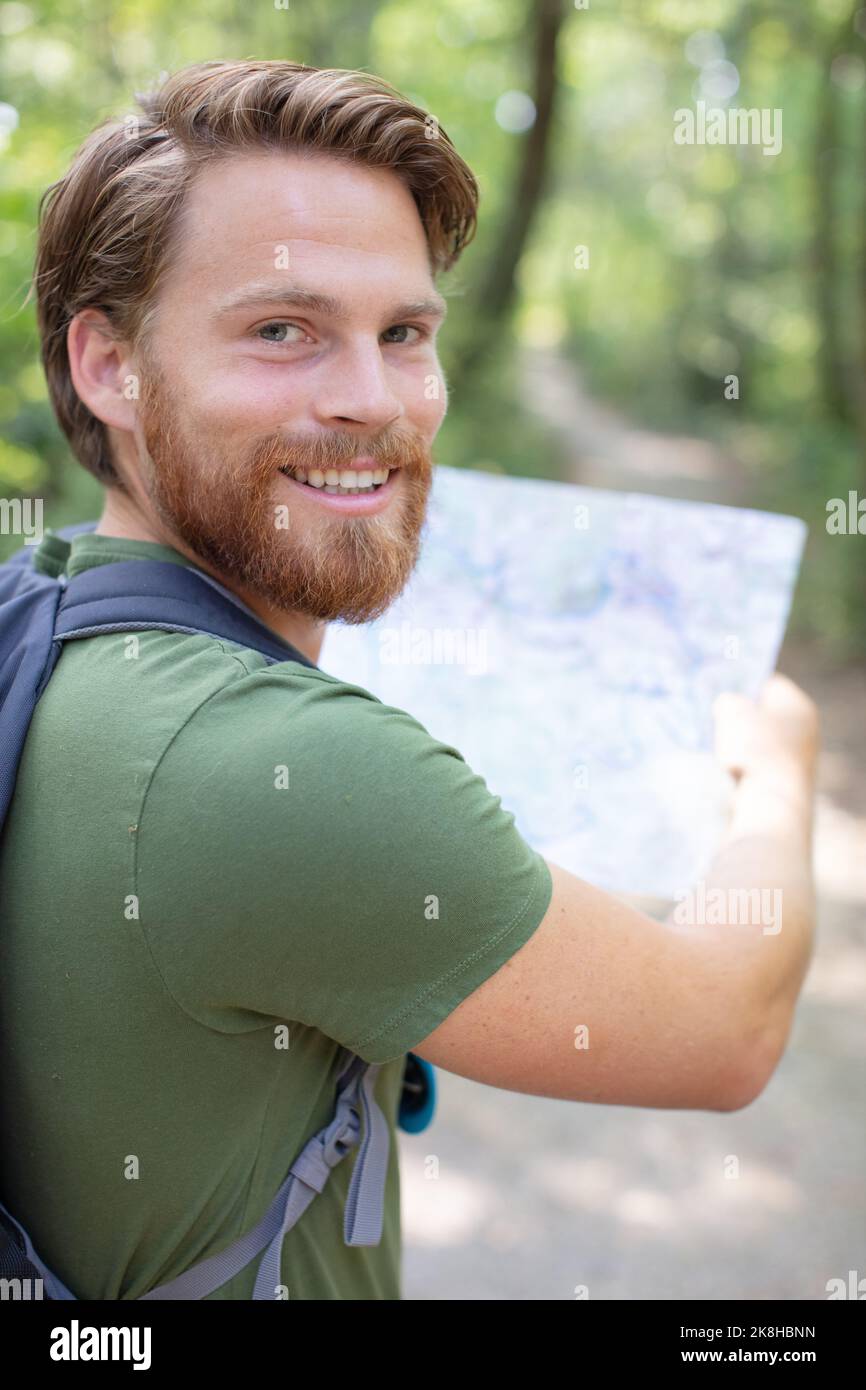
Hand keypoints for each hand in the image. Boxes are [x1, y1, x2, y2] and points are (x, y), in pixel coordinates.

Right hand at [713, 673, 819, 790]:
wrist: (771, 801)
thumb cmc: (754, 748)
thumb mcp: (731, 711)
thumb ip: (728, 700)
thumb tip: (728, 706)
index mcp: (797, 704)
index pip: (768, 682)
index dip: (742, 683)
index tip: (719, 689)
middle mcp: (805, 727)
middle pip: (766, 711)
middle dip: (740, 713)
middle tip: (715, 714)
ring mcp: (799, 756)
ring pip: (762, 738)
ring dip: (740, 740)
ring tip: (719, 744)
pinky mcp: (788, 779)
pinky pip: (761, 762)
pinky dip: (746, 762)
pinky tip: (730, 768)